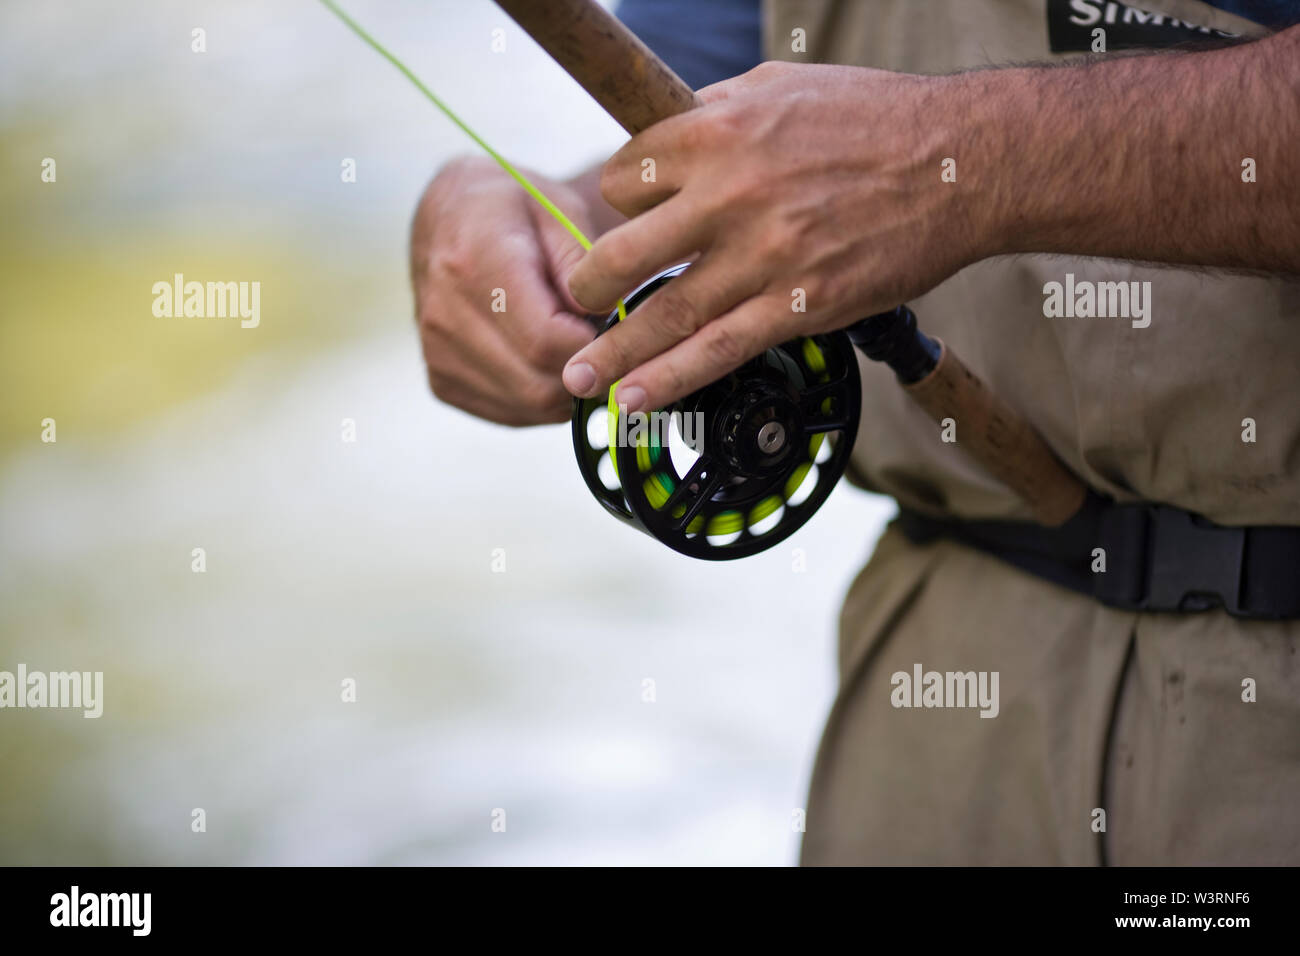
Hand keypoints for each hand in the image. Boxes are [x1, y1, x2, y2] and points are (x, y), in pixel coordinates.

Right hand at [411, 156, 597, 424]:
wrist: (450, 215)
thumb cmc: (514, 208)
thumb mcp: (559, 211)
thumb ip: (584, 267)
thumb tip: (608, 325)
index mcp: (473, 261)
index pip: (547, 340)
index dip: (595, 345)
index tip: (619, 327)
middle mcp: (444, 314)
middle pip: (539, 383)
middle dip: (588, 371)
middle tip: (607, 341)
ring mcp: (437, 354)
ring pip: (529, 406)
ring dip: (569, 389)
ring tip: (579, 345)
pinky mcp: (441, 382)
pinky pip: (511, 412)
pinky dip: (543, 398)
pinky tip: (549, 360)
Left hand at [561, 61, 991, 412]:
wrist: (963, 161)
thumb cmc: (876, 117)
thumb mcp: (781, 86)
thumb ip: (715, 110)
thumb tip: (671, 129)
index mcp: (715, 131)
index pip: (624, 178)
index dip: (618, 203)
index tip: (626, 223)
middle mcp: (729, 195)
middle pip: (622, 251)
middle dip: (589, 286)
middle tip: (579, 305)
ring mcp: (764, 257)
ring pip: (662, 315)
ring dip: (612, 354)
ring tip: (577, 379)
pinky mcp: (800, 306)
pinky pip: (718, 351)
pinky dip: (669, 381)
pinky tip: (635, 400)